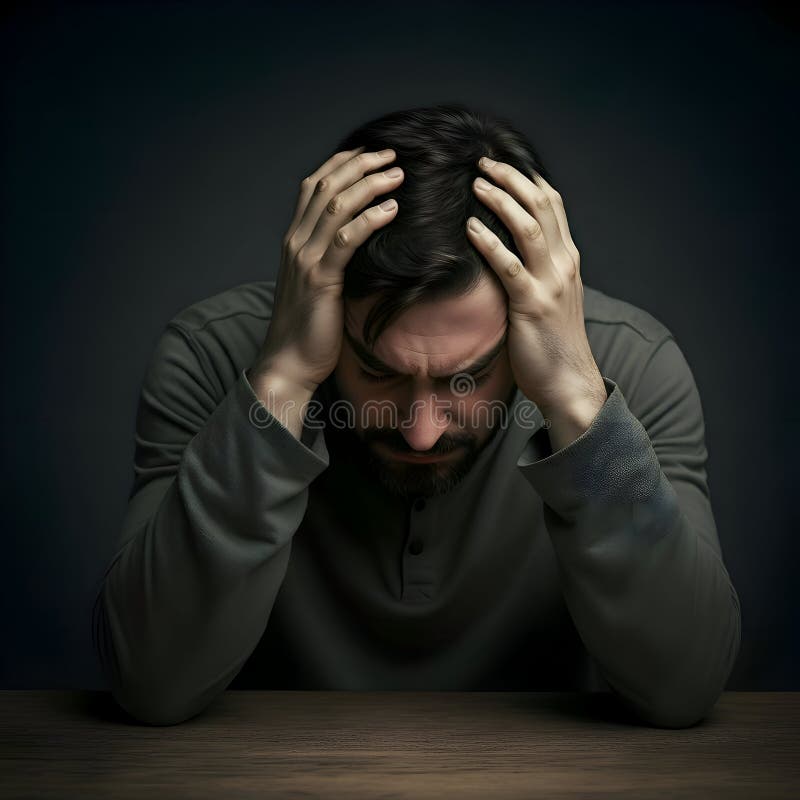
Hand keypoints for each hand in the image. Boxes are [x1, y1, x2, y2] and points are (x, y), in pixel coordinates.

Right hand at [251, 146, 404, 392]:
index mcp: (294, 240)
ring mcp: (306, 260)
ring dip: (369, 185)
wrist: (289, 361)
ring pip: (336, 206)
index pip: (313, 187)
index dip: (340, 164)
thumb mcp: (315, 283)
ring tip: (397, 175)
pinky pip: (346, 240)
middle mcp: (296, 242)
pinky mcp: (321, 280)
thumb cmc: (308, 327)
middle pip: (325, 187)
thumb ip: (329, 258)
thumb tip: (358, 242)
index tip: (368, 152)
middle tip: (390, 155)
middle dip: (359, 165)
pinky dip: (370, 220)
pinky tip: (391, 210)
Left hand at [465, 157, 605, 421]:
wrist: (569, 381)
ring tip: (476, 183)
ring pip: (530, 226)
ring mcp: (551, 283)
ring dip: (501, 200)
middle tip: (484, 162)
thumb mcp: (551, 298)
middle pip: (542, 204)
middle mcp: (564, 263)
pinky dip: (489, 243)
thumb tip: (507, 252)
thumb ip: (536, 271)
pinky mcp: (532, 305)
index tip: (503, 161)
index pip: (553, 205)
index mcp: (567, 259)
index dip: (528, 178)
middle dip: (512, 178)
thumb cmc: (553, 343)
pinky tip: (470, 229)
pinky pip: (509, 266)